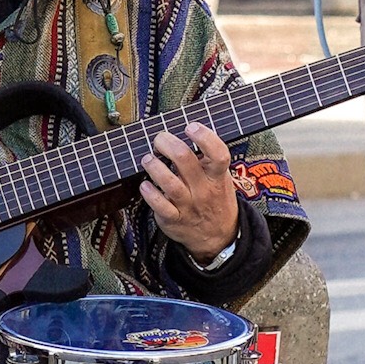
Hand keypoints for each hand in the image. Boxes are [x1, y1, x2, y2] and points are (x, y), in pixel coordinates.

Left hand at [139, 121, 237, 261]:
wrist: (218, 236)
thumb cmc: (214, 199)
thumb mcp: (220, 178)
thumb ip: (207, 158)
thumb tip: (184, 131)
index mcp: (217, 176)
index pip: (218, 155)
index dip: (205, 137)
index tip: (191, 127)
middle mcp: (203, 190)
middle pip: (185, 161)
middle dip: (167, 143)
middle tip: (159, 139)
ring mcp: (188, 205)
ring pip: (169, 183)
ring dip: (154, 166)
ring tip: (148, 159)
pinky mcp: (173, 219)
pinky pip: (159, 205)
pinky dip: (149, 193)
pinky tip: (144, 185)